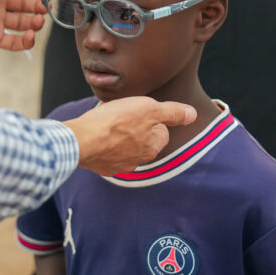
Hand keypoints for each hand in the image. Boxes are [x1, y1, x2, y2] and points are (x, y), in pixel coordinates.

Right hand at [65, 97, 196, 175]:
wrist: (82, 139)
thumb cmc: (117, 122)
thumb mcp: (150, 109)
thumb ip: (173, 112)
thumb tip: (192, 114)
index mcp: (151, 149)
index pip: (162, 134)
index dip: (154, 120)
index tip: (143, 111)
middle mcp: (136, 161)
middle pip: (142, 141)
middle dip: (136, 128)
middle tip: (125, 113)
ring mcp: (116, 165)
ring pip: (123, 147)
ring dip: (119, 135)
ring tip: (109, 120)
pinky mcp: (98, 165)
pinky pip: (105, 152)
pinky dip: (103, 142)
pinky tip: (97, 130)